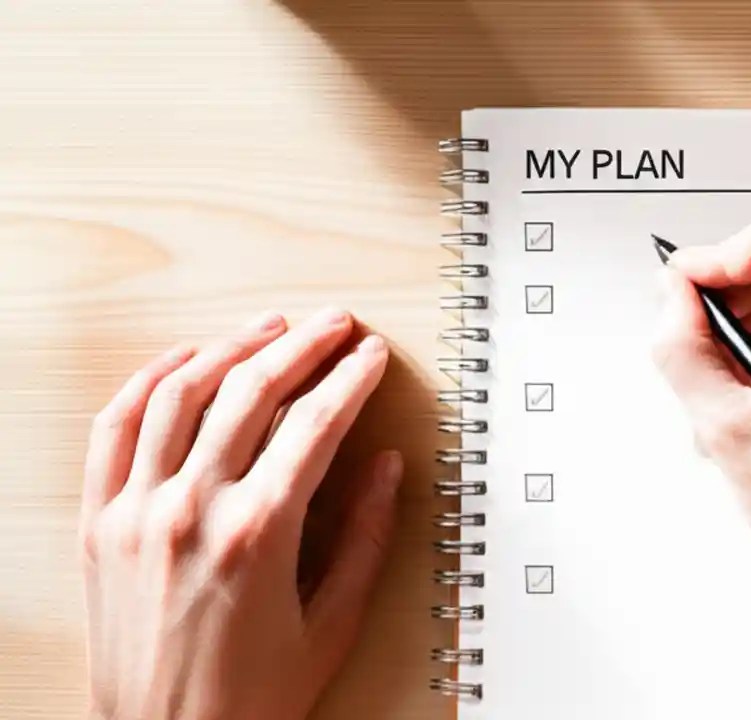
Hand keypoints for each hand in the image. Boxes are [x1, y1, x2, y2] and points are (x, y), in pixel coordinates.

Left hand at [81, 309, 399, 719]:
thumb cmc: (248, 698)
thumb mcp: (332, 624)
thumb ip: (365, 538)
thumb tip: (387, 469)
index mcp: (257, 535)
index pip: (315, 424)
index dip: (352, 379)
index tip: (371, 356)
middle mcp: (191, 511)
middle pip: (252, 392)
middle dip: (302, 345)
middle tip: (333, 325)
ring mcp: (136, 511)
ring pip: (182, 393)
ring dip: (231, 348)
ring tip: (268, 328)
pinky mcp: (98, 522)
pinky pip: (116, 427)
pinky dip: (149, 381)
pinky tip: (184, 361)